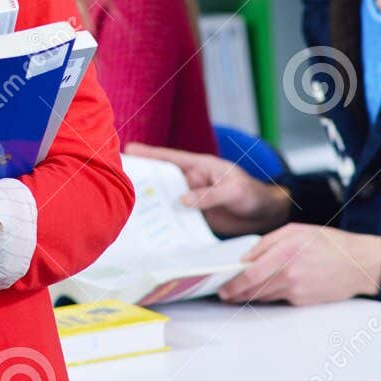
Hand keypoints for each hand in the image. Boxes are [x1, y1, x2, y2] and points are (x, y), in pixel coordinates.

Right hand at [125, 143, 292, 236]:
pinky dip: (162, 223)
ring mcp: (189, 201)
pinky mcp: (192, 219)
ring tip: (123, 209)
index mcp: (198, 167)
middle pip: (160, 179)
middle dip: (140, 180)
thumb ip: (209, 195)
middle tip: (115, 183)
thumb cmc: (251, 194)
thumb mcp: (233, 191)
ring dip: (148, 204)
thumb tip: (181, 201)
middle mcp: (190, 182)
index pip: (170, 158)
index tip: (127, 149)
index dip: (149, 153)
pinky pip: (174, 220)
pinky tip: (148, 230)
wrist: (264, 216)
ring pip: (164, 200)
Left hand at [218, 225, 380, 304]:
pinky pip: (280, 299)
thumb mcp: (296, 231)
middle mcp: (291, 273)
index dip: (234, 284)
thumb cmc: (330, 243)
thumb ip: (267, 242)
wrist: (360, 263)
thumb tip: (246, 258)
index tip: (222, 287)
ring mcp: (298, 290)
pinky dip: (270, 295)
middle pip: (255, 289)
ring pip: (265, 296)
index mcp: (287, 251)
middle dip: (236, 294)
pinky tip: (265, 291)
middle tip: (224, 295)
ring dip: (250, 296)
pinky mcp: (304, 301)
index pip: (252, 273)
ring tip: (238, 294)